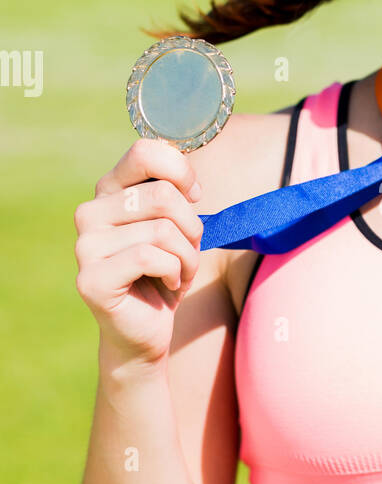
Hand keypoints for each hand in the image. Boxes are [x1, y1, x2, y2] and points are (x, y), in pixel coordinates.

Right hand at [74, 137, 204, 368]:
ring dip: (187, 257)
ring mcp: (85, 246)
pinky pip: (151, 258)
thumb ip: (174, 195)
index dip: (181, 172)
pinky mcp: (91, 279)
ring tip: (177, 273)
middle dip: (191, 228)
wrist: (147, 330)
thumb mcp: (176, 226)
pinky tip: (168, 286)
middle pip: (163, 195)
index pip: (145, 153)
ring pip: (163, 230)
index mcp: (109, 191)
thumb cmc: (165, 273)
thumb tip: (188, 183)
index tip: (194, 196)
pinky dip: (175, 274)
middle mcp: (90, 212)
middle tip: (186, 251)